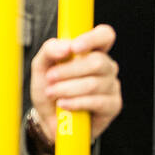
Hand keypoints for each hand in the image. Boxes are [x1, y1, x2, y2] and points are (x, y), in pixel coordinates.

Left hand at [29, 23, 121, 146]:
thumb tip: (65, 46)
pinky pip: (98, 101)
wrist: (47, 119)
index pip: (104, 35)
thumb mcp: (41, 67)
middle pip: (97, 61)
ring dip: (67, 89)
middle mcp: (105, 66)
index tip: (74, 48)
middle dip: (68, 71)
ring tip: (52, 93)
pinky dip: (76, 103)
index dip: (92, 38)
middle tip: (50, 78)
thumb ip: (49, 51)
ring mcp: (112, 85)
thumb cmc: (49, 89)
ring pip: (94, 83)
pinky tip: (63, 104)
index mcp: (91, 51)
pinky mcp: (113, 105)